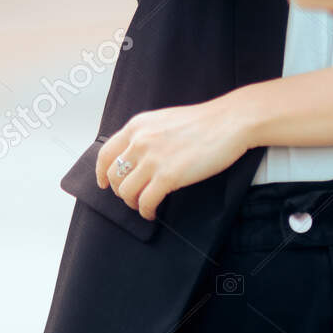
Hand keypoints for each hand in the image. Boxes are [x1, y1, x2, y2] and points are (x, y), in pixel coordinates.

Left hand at [95, 101, 249, 220]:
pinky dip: (146, 211)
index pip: (106, 153)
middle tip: (132, 196)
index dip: (102, 173)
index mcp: (137, 126)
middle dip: (120, 191)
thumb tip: (136, 156)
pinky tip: (153, 212)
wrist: (229, 122)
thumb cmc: (205, 122)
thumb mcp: (164, 120)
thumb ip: (146, 135)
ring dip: (133, 203)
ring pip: (126, 192)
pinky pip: (146, 202)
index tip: (104, 183)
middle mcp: (140, 141)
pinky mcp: (168, 176)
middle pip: (114, 176)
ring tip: (144, 205)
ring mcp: (153, 159)